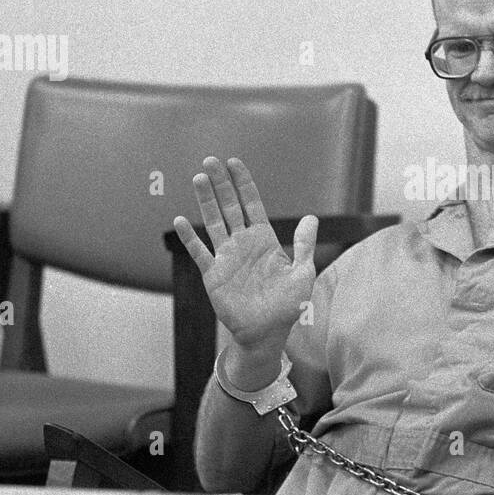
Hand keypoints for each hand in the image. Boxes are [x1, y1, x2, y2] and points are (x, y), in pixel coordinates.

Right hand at [173, 157, 317, 355]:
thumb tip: (312, 218)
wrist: (267, 334)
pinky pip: (199, 252)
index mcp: (265, 240)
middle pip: (229, 206)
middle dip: (221, 184)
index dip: (243, 183)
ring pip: (213, 222)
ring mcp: (227, 257)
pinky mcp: (213, 274)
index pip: (251, 204)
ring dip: (205, 201)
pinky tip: (181, 219)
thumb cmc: (288, 306)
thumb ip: (305, 245)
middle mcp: (243, 244)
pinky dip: (190, 237)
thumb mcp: (303, 273)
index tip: (234, 162)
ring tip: (198, 178)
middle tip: (210, 160)